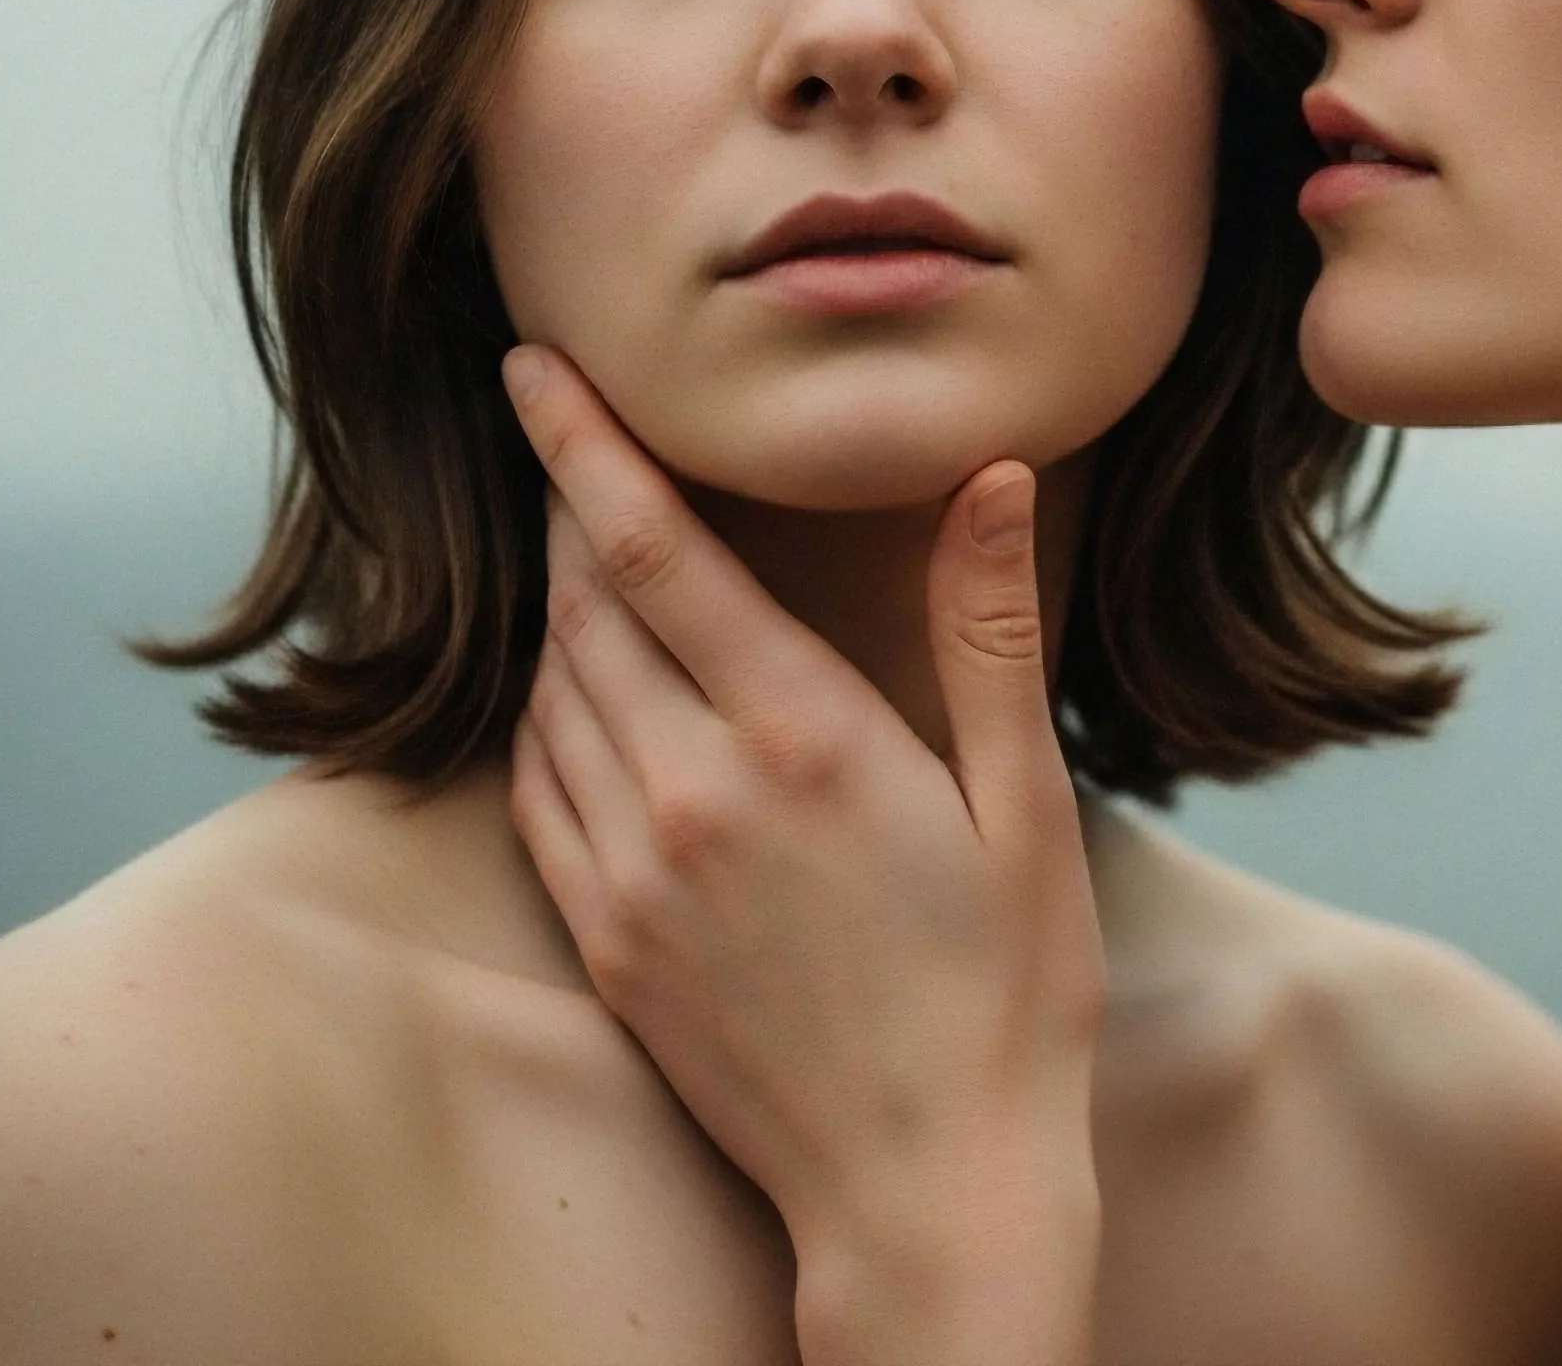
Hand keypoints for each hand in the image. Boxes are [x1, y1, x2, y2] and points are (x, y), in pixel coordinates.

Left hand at [497, 343, 1102, 1365]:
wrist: (927, 1193)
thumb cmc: (1008, 999)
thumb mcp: (1029, 808)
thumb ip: (990, 635)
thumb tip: (996, 477)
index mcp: (803, 741)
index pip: (655, 552)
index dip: (584, 446)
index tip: (532, 367)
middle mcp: (694, 795)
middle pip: (587, 606)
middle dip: (574, 513)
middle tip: (571, 442)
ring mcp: (635, 877)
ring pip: (551, 694)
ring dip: (560, 615)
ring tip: (593, 564)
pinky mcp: (607, 946)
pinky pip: (536, 794)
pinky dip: (544, 722)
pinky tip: (583, 702)